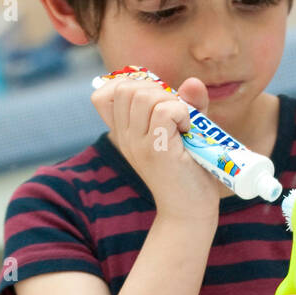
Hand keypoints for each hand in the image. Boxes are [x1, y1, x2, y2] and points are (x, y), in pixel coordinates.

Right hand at [91, 73, 221, 219]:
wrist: (190, 212)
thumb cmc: (190, 172)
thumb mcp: (186, 130)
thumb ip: (187, 103)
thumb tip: (191, 82)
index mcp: (125, 133)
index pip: (103, 94)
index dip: (129, 85)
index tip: (155, 99)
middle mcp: (126, 137)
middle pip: (124, 88)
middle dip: (155, 89)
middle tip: (176, 112)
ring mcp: (138, 144)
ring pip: (143, 95)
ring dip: (170, 100)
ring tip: (183, 123)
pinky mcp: (156, 151)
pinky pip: (164, 110)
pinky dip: (182, 112)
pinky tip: (188, 130)